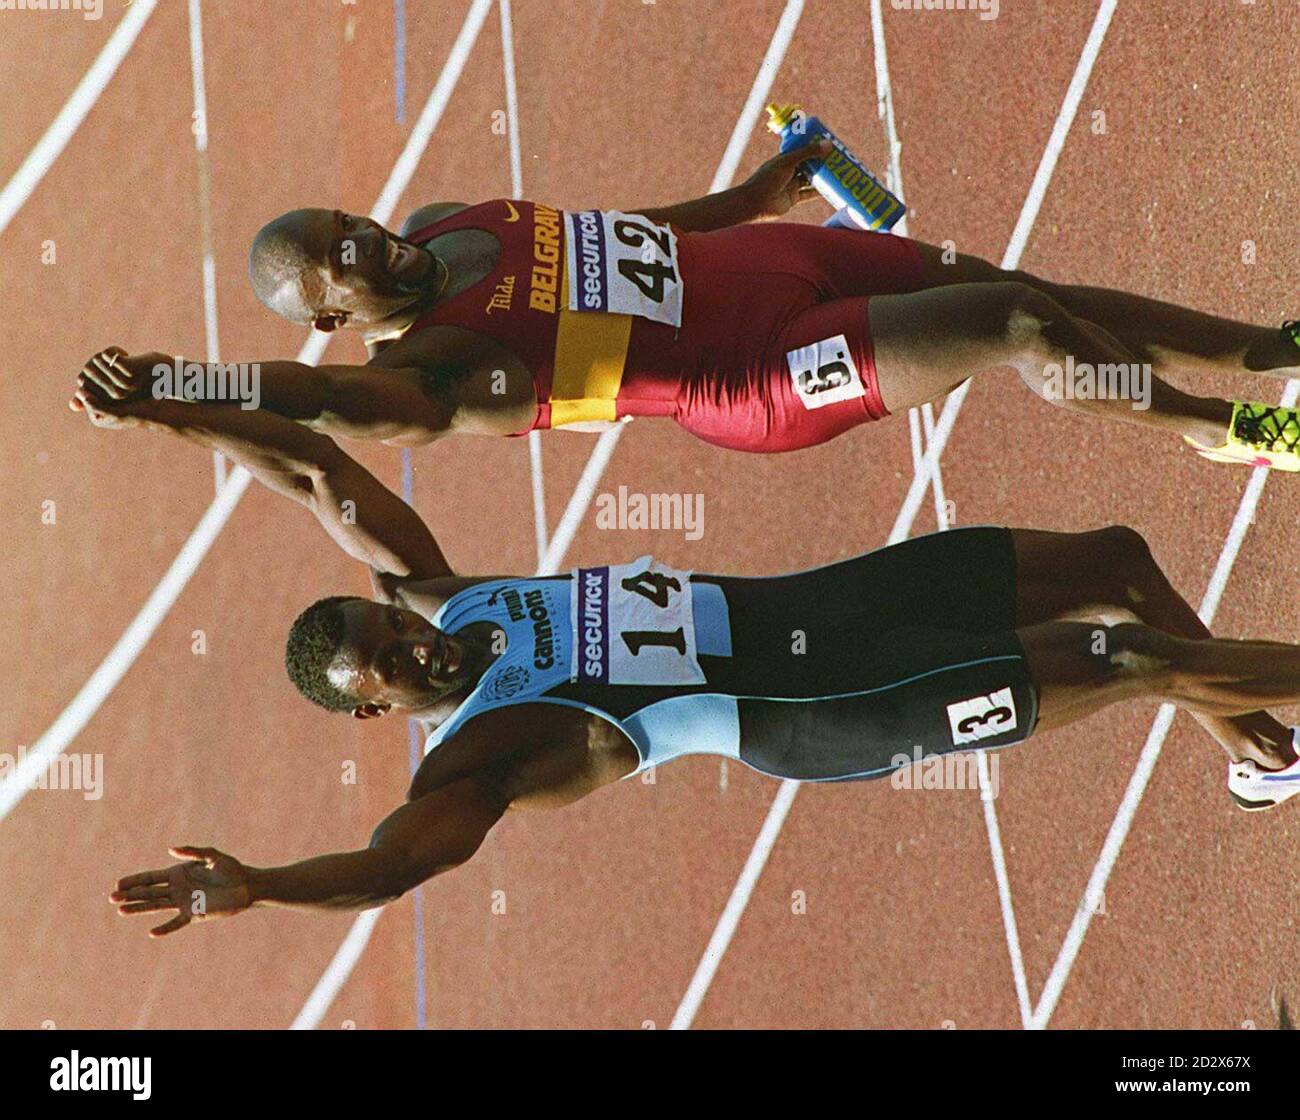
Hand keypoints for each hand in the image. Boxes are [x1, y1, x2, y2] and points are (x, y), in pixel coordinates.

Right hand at [69, 347, 167, 414]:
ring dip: (105, 355)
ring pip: (97, 361)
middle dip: (96, 361)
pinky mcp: (131, 373)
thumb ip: (96, 399)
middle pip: (87, 370)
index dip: (88, 369)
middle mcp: (115, 397)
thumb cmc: (142, 386)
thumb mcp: (117, 394)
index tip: (101, 366)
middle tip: (109, 359)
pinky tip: (122, 352)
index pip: (82, 380)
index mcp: (110, 403)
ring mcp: (124, 385)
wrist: (170, 378)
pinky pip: (109, 355)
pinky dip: (113, 350)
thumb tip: (72, 405)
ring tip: (117, 356)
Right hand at [110, 846, 253, 937]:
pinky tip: (152, 933)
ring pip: (156, 906)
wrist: (246, 885)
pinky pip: (176, 923)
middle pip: (149, 892)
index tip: (118, 884)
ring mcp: (184, 902)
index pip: (151, 877)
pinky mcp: (194, 914)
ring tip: (120, 910)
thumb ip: (193, 852)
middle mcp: (177, 889)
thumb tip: (170, 850)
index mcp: (179, 873)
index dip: (135, 880)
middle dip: (131, 894)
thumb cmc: (231, 869)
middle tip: (111, 897)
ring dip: (139, 908)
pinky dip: (166, 928)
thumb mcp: (212, 856)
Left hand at [742, 136, 831, 219]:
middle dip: (822, 162)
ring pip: (810, 180)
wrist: (755, 203)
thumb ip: (807, 153)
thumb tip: (828, 144)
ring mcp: (791, 185)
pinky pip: (809, 194)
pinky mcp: (794, 198)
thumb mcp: (788, 162)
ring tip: (838, 172)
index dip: (816, 147)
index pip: (803, 150)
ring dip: (822, 177)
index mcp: (785, 159)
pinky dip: (819, 192)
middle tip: (838, 158)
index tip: (830, 144)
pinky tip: (831, 189)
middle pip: (809, 165)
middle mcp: (789, 171)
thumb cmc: (767, 179)